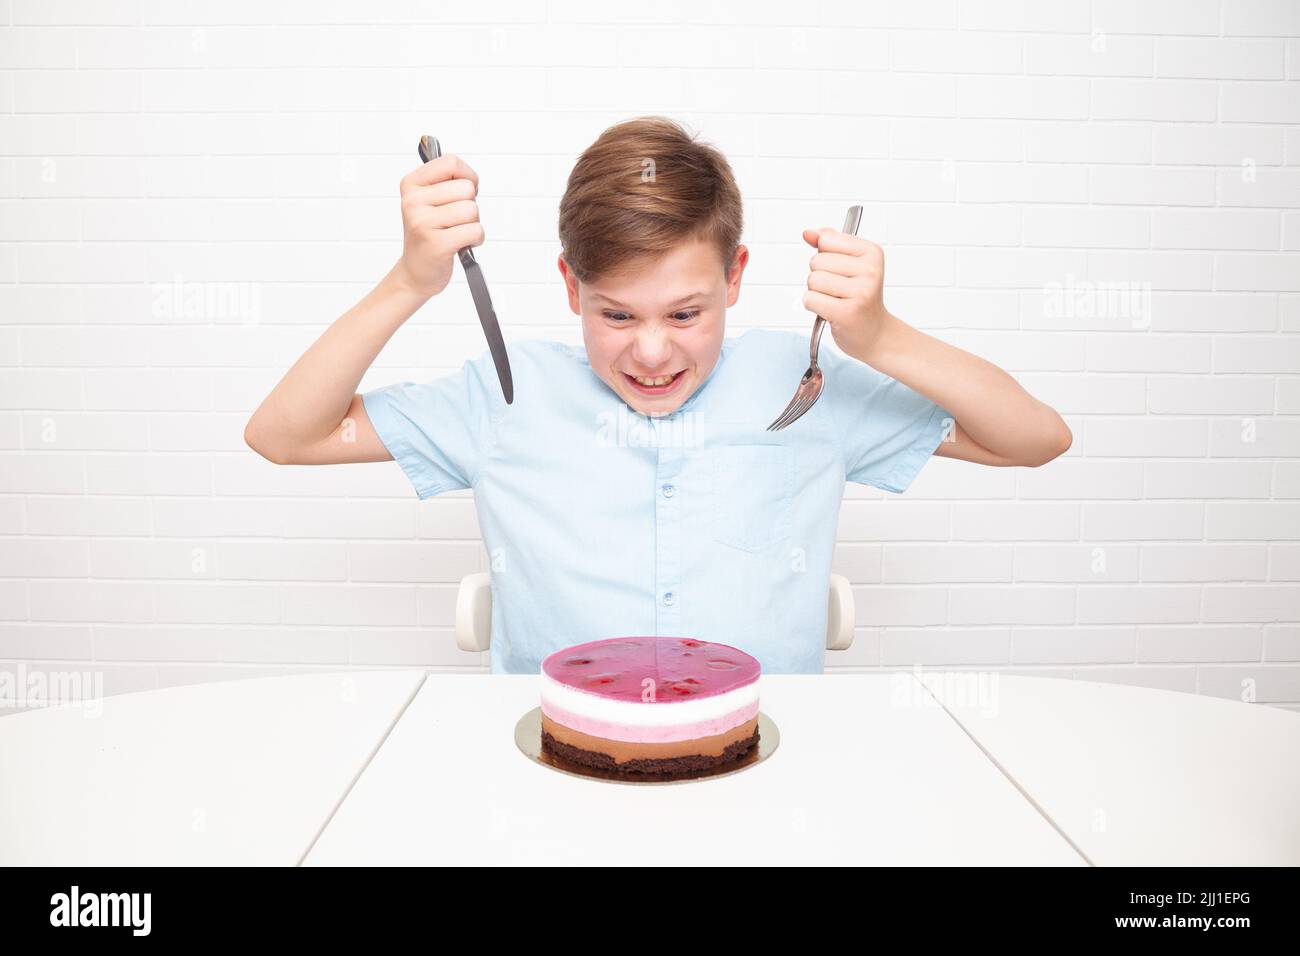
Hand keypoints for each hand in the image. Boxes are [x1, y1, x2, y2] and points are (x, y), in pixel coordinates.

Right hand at [392, 153, 483, 298]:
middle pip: (466, 189)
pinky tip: (461, 244)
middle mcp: (413, 201)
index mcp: (412, 184)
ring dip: (472, 224)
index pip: (451, 162)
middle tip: (455, 221)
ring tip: (456, 232)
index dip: (467, 177)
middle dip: (470, 206)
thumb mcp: (429, 201)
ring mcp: (423, 222)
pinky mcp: (436, 243)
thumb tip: (470, 177)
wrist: (416, 271)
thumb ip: (447, 182)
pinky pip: (475, 230)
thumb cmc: (429, 234)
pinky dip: (476, 239)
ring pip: (472, 210)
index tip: (463, 192)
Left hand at [802, 226, 891, 362]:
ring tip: (835, 300)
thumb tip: (808, 233)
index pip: (826, 240)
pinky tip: (830, 311)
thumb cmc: (859, 297)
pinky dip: (814, 306)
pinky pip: (810, 299)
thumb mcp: (850, 263)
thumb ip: (829, 243)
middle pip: (817, 261)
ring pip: (812, 280)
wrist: (874, 332)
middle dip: (819, 276)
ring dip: (816, 292)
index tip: (841, 271)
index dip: (825, 256)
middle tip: (838, 290)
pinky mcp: (847, 312)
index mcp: (871, 252)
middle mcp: (870, 270)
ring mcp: (861, 291)